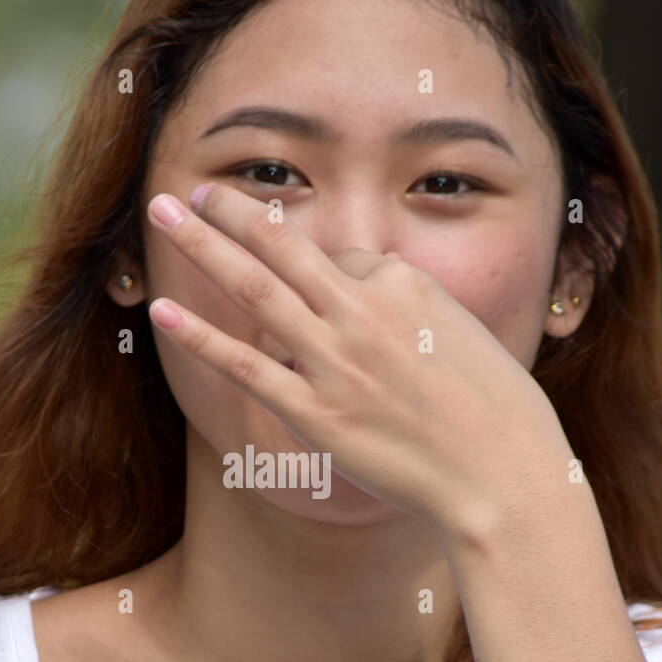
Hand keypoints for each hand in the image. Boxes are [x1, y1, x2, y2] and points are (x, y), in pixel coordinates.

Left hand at [145, 183, 572, 541]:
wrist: (501, 473)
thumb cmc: (495, 411)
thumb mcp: (460, 333)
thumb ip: (408, 311)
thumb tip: (371, 303)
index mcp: (404, 284)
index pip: (346, 260)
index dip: (329, 276)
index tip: (333, 298)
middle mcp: (362, 310)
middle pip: (282, 245)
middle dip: (232, 211)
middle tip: (192, 188)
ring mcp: (333, 361)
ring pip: (253, 288)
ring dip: (202, 245)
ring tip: (163, 214)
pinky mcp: (313, 412)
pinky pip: (243, 365)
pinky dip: (199, 335)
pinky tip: (161, 310)